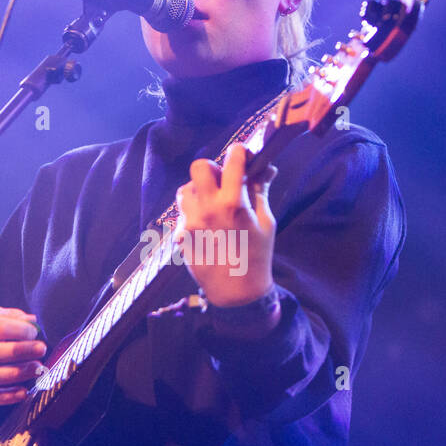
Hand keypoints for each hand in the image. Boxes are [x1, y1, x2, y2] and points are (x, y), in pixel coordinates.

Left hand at [176, 143, 278, 306]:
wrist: (237, 293)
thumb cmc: (257, 256)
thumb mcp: (265, 222)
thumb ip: (259, 191)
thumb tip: (264, 169)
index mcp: (234, 203)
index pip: (232, 160)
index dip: (239, 153)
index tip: (242, 155)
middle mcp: (208, 209)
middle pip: (199, 167)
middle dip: (212, 169)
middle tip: (222, 181)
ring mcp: (190, 223)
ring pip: (185, 189)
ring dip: (198, 191)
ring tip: (211, 204)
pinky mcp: (180, 236)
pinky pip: (183, 213)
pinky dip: (194, 213)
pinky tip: (206, 227)